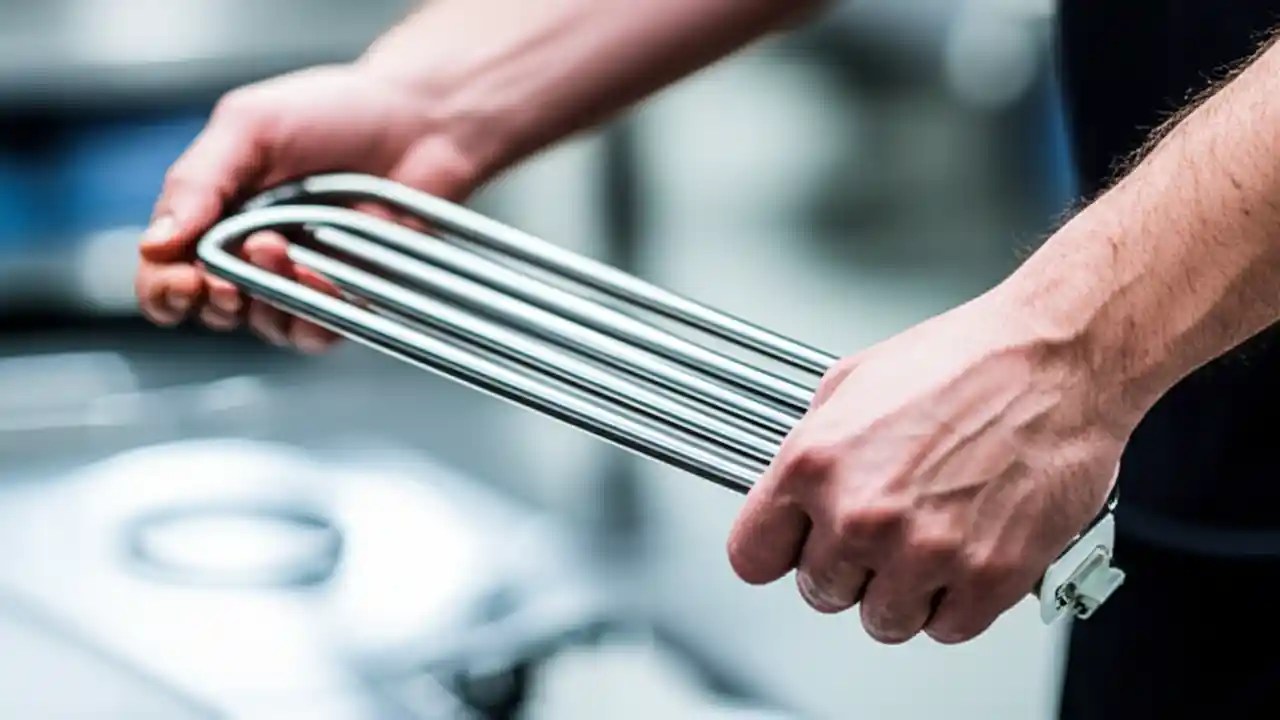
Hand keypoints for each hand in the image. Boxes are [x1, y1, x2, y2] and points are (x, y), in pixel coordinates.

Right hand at [136, 63, 485, 350]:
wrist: (419, 119)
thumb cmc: (337, 110)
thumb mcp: (249, 125)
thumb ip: (197, 180)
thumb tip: (155, 242)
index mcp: (215, 211)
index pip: (165, 269)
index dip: (162, 288)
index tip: (179, 280)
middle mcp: (252, 251)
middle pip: (209, 308)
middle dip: (210, 299)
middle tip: (220, 278)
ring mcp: (300, 276)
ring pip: (262, 323)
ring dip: (263, 299)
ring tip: (276, 251)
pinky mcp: (347, 295)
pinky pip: (317, 329)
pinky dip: (311, 312)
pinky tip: (317, 275)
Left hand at [726, 292, 1126, 643]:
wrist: (1057, 360)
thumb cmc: (967, 360)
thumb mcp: (854, 382)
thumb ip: (814, 444)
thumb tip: (794, 488)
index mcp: (814, 464)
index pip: (752, 556)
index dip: (776, 552)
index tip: (793, 549)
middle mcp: (861, 514)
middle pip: (819, 592)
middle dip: (846, 568)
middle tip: (882, 534)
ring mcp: (924, 552)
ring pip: (882, 621)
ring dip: (901, 593)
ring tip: (928, 544)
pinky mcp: (987, 578)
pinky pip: (947, 629)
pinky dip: (957, 604)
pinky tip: (966, 556)